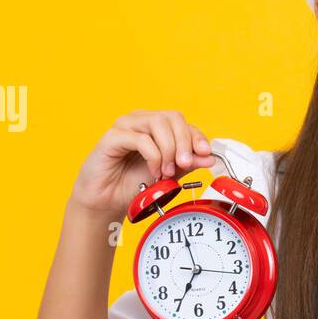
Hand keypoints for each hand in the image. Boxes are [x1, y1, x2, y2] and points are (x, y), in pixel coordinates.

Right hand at [71, 110, 216, 216]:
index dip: (197, 137)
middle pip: (172, 117)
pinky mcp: (113, 136)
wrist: (108, 201)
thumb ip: (188, 163)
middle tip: (185, 165)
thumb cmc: (133, 183)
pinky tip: (153, 171)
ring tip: (166, 171)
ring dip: (169, 150)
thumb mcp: (170, 174)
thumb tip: (209, 157)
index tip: (205, 154)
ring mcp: (126, 126)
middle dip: (184, 142)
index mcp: (156, 126)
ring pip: (158, 124)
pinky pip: (141, 139)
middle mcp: (141, 121)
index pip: (182, 122)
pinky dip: (153, 156)